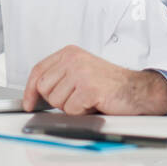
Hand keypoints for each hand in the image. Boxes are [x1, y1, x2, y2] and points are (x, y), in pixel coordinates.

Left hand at [20, 45, 166, 114]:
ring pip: (57, 102)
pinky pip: (72, 109)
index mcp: (69, 53)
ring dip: (72, 107)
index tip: (29, 103)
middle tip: (78, 98)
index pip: (38, 71)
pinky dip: (82, 112)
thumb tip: (35, 95)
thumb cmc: (110, 84)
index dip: (30, 90)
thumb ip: (60, 78)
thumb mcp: (81, 72)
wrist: (138, 89)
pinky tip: (95, 103)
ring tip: (89, 99)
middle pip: (44, 89)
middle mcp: (73, 59)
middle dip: (58, 100)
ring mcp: (81, 72)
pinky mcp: (88, 88)